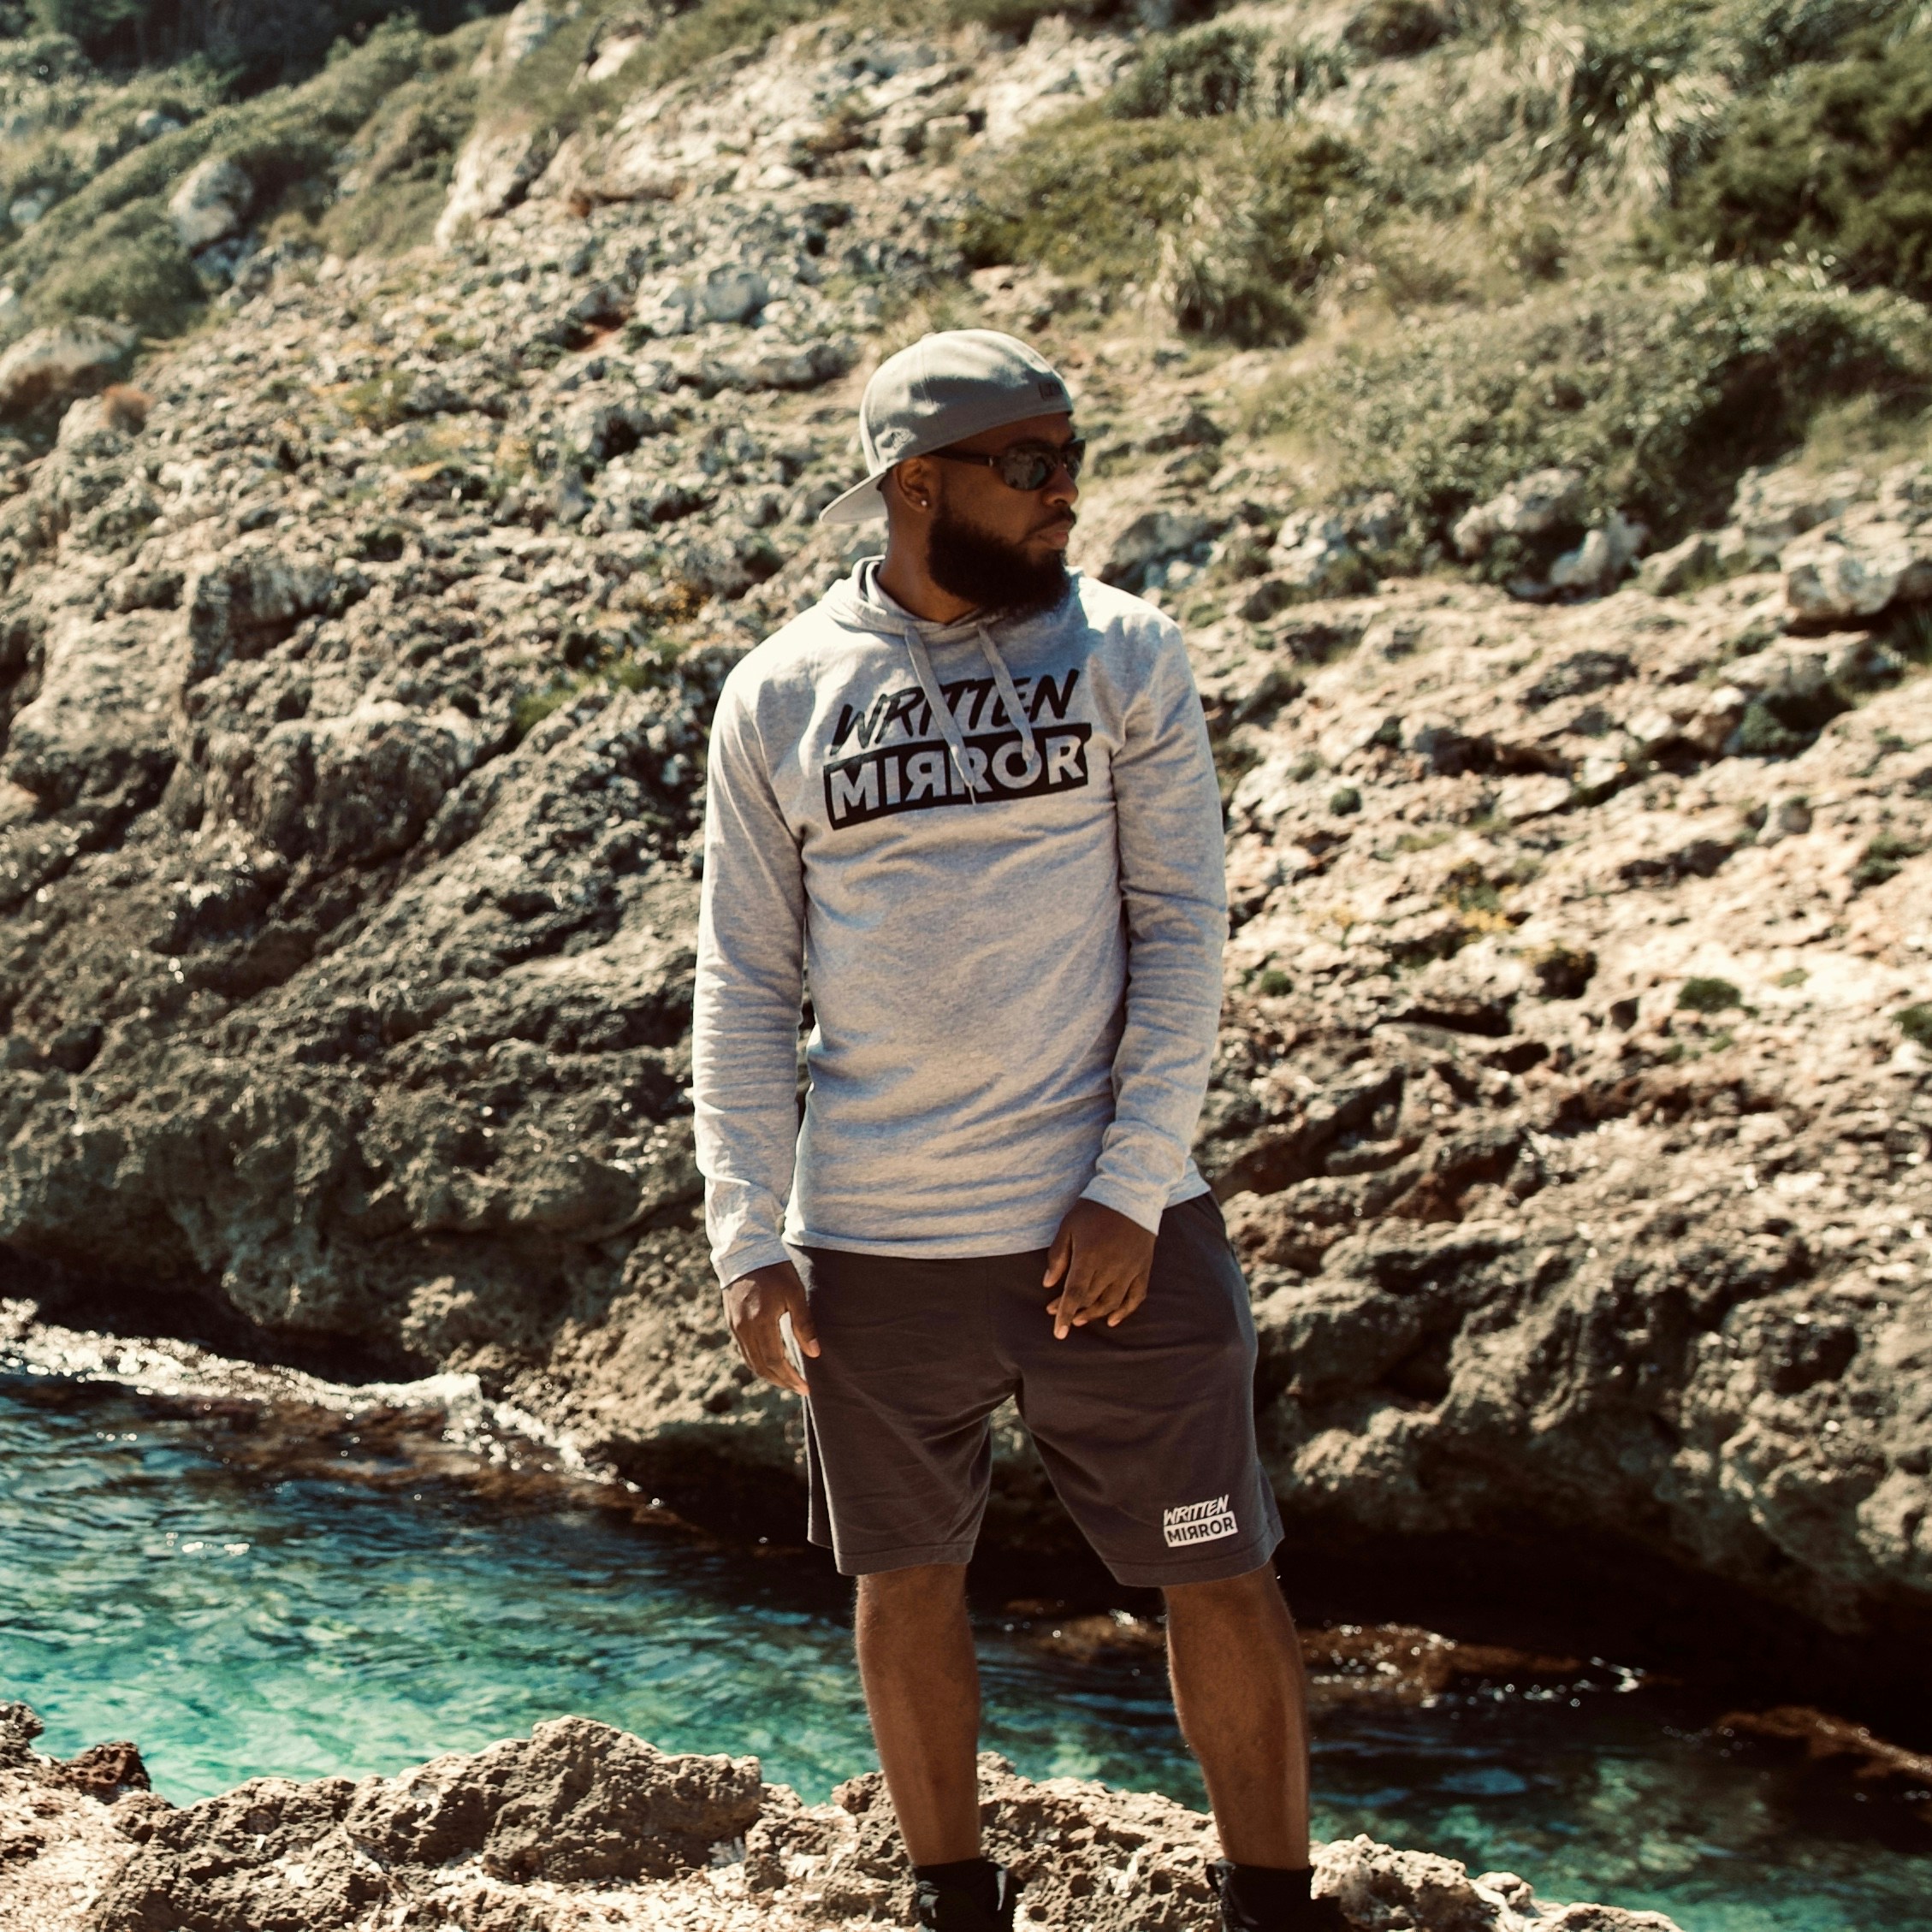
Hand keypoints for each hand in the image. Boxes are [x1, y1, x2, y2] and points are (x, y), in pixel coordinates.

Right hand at [723, 1260, 819, 1395]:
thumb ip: (804, 1325)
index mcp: (760, 1321)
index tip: (806, 1387)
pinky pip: (744, 1351)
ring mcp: (734, 1326)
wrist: (744, 1251)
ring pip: (750, 1361)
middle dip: (781, 1381)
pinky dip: (758, 1362)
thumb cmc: (775, 1270)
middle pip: (761, 1367)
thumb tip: (814, 1354)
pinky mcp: (732, 1322)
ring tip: (788, 1380)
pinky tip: (771, 1363)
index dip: (790, 1377)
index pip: (774, 1361)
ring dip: (769, 1375)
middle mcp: (743, 1328)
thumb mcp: (795, 1294)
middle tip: (799, 1389)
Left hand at [1043, 1199, 1156, 1337]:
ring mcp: (1130, 1269)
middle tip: (1057, 1312)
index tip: (1058, 1332)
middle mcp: (1111, 1267)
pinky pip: (1136, 1297)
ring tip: (1080, 1319)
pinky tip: (1112, 1320)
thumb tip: (1048, 1284)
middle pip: (1091, 1299)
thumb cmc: (1094, 1208)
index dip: (1065, 1314)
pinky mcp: (1143, 1268)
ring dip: (1095, 1314)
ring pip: (1112, 1302)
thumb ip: (1058, 1255)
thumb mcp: (1068, 1226)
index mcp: (1089, 1256)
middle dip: (1073, 1311)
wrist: (1131, 1192)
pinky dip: (1125, 1311)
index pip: (1075, 1294)